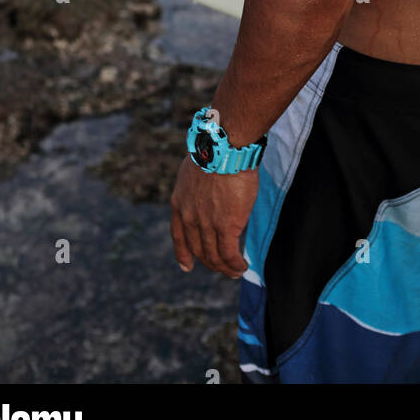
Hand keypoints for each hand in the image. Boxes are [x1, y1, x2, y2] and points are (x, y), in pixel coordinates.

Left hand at [170, 155, 259, 277]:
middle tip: (221, 268)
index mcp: (179, 202)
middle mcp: (189, 217)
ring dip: (224, 267)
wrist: (224, 148)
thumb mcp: (195, 169)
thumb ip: (197, 185)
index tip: (186, 266)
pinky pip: (229, 254)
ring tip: (235, 271)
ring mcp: (206, 224)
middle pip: (198, 249)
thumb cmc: (215, 150)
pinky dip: (234, 264)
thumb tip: (208, 186)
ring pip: (214, 255)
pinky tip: (241, 266)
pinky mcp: (226, 226)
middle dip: (209, 262)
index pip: (178, 235)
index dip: (183, 253)